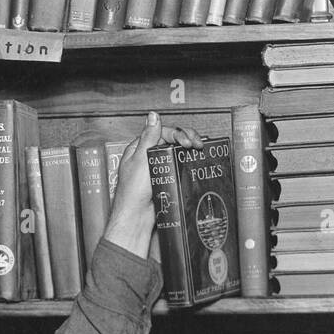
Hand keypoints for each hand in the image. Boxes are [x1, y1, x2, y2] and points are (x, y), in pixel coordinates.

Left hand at [104, 111, 204, 259]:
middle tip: (197, 144)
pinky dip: (186, 160)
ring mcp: (156, 167)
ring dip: (188, 148)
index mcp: (139, 149)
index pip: (161, 132)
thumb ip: (148, 137)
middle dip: (186, 138)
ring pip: (175, 151)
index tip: (187, 142)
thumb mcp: (140, 160)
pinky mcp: (164, 179)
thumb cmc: (133, 193)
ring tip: (199, 149)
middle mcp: (147, 156)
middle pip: (170, 139)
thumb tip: (153, 116)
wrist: (137, 218)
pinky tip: (195, 160)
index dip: (176, 133)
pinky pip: (176, 165)